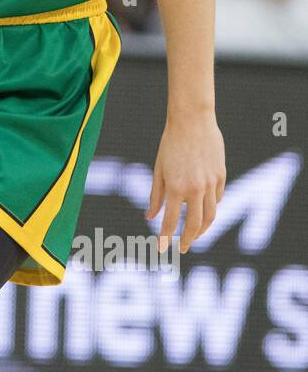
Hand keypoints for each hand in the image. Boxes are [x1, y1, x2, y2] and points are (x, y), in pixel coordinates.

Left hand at [146, 111, 225, 254]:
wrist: (193, 121)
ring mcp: (211, 183)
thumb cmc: (170, 144)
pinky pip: (218, 199)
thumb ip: (155, 196)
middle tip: (183, 249)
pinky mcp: (221, 176)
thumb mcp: (158, 169)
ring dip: (202, 229)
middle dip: (189, 240)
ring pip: (211, 216)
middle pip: (195, 225)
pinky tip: (204, 212)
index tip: (161, 250)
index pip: (170, 222)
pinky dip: (211, 208)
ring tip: (195, 235)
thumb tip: (149, 218)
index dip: (165, 238)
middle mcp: (195, 189)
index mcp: (176, 188)